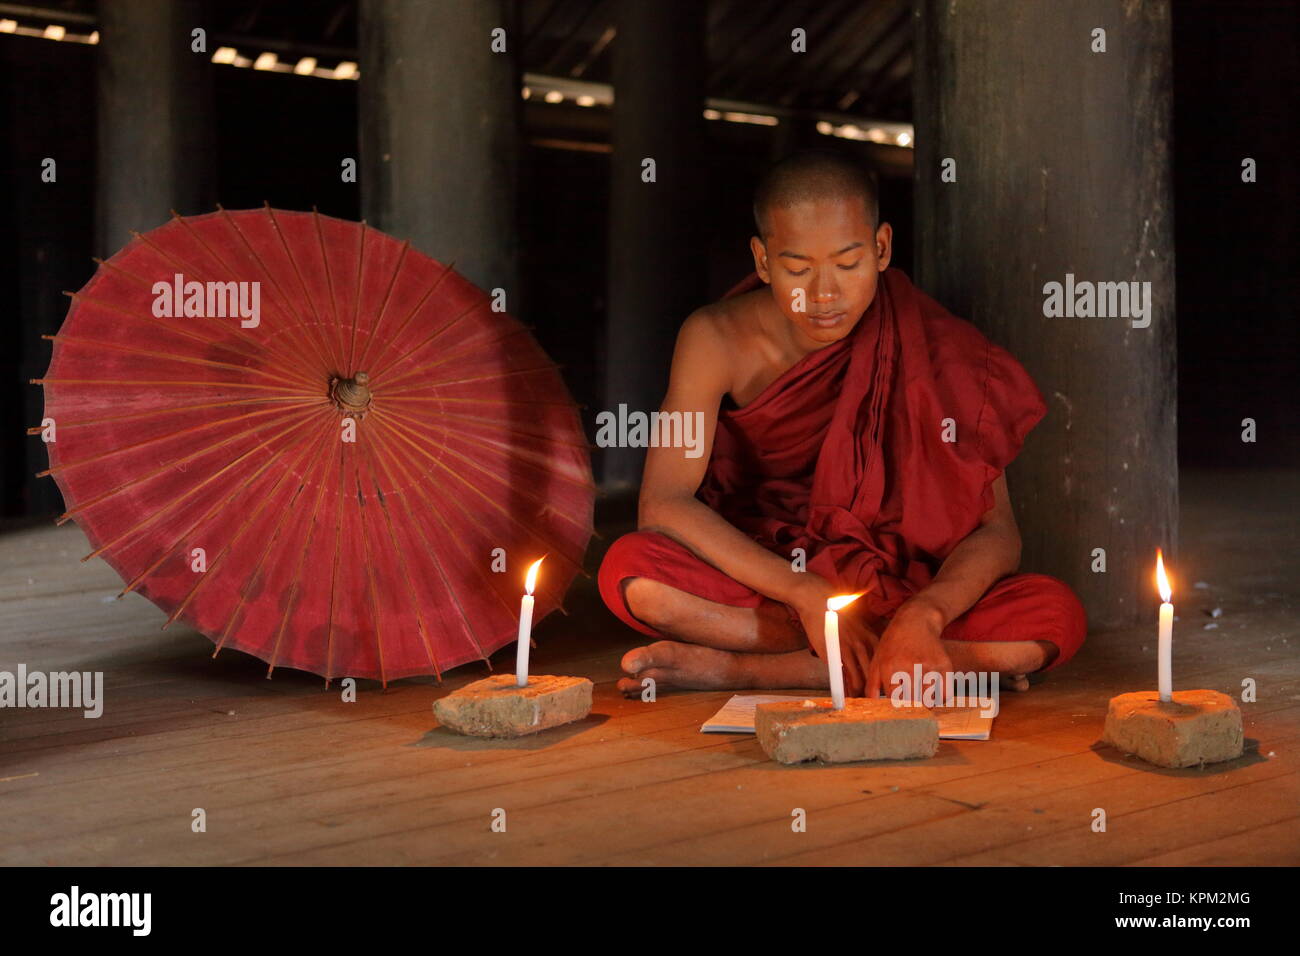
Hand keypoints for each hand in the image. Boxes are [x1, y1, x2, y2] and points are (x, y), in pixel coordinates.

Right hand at [790, 575, 878, 696]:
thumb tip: (863, 653)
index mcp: (870, 635)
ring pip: (860, 678)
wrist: (816, 598)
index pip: (883, 662)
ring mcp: (849, 649)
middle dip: (876, 690)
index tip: (885, 689)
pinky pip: (843, 676)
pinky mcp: (834, 652)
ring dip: (860, 693)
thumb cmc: (834, 608)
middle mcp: (863, 643)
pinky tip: (845, 695)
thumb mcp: (855, 621)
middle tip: (876, 702)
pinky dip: (845, 688)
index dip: (884, 677)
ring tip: (860, 704)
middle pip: (875, 673)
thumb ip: (862, 637)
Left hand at [866, 597, 952, 701]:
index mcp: (890, 667)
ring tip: (922, 699)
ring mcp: (928, 665)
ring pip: (929, 699)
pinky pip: (945, 693)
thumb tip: (871, 705)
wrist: (916, 621)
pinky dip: (940, 698)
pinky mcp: (944, 665)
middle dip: (912, 708)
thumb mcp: (877, 660)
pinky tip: (934, 694)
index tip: (900, 712)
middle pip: (913, 701)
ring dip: (926, 703)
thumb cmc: (893, 643)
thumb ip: (872, 684)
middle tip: (912, 709)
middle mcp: (910, 666)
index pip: (895, 699)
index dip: (898, 709)